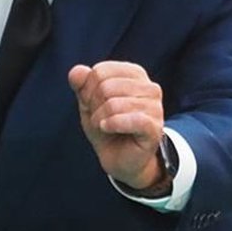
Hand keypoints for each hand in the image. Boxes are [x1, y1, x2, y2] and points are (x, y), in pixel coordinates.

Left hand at [68, 61, 166, 190]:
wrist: (119, 159)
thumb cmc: (106, 128)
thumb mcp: (88, 103)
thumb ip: (81, 84)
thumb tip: (76, 71)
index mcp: (135, 74)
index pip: (100, 71)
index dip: (87, 90)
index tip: (91, 105)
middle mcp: (149, 87)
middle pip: (105, 86)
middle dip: (93, 106)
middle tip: (99, 119)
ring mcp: (155, 107)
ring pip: (114, 104)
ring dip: (100, 119)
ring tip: (104, 127)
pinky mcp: (154, 127)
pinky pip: (127, 120)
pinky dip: (110, 125)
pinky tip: (108, 129)